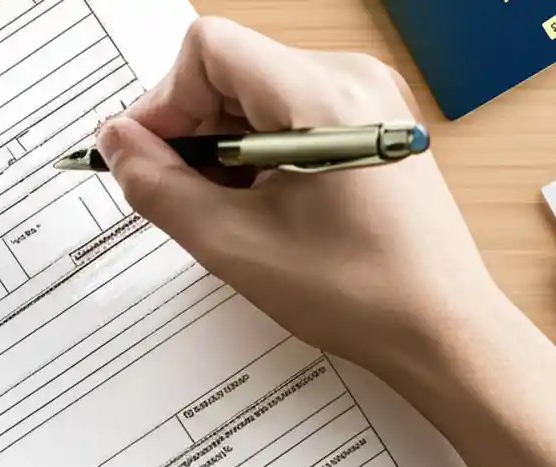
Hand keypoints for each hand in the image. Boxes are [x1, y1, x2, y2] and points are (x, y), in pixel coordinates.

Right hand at [99, 18, 509, 382]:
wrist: (438, 328)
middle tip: (182, 195)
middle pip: (230, 68)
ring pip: (256, 93)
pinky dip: (256, 152)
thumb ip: (159, 187)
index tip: (148, 158)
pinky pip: (288, 114)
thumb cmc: (359, 293)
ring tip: (229, 210)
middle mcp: (351, 79)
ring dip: (222, 146)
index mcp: (322, 97)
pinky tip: (260, 205)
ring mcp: (366, 99)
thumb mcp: (234, 244)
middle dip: (191, 130)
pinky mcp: (369, 123)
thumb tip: (116, 144)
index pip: (208, 50)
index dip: (164, 102)